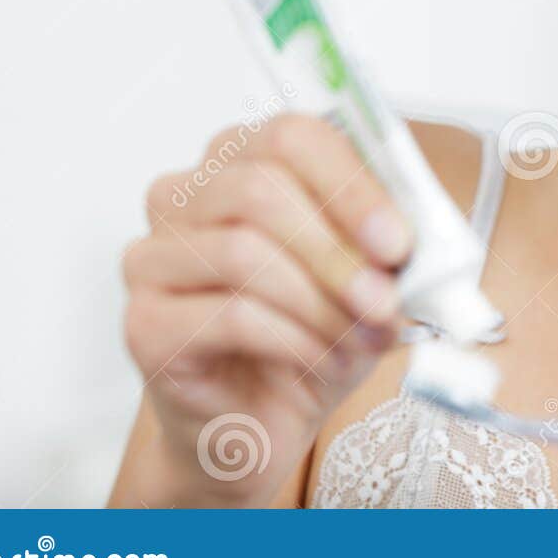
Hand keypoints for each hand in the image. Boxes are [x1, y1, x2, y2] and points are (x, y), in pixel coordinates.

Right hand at [118, 114, 412, 505]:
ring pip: (243, 252)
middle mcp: (183, 198)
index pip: (289, 136)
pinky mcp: (144, 323)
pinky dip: (295, 340)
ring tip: (364, 340)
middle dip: (338, 250)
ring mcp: (152, 258)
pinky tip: (326, 361)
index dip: (351, 186)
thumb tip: (413, 233)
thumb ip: (384, 241)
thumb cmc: (308, 334)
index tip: (398, 240)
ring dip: (322, 302)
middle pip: (259, 189)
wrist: (256, 421)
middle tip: (386, 300)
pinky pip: (227, 315)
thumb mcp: (366, 277)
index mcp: (240, 161)